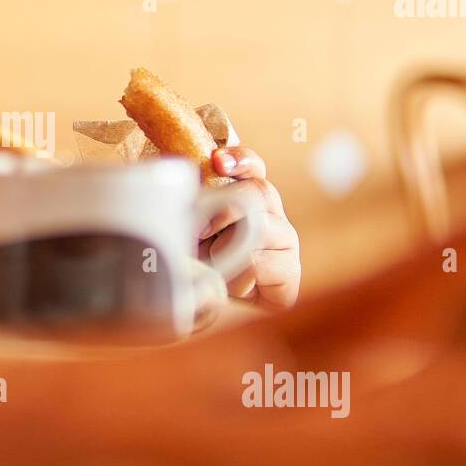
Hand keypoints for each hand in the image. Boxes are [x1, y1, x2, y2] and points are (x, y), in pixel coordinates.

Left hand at [198, 146, 300, 309]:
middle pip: (260, 191)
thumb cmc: (196, 261)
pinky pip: (261, 262)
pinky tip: (232, 284)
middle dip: (225, 209)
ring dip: (227, 248)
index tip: (217, 161)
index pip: (253, 166)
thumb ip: (190, 204)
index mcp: (248, 196)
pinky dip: (237, 275)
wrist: (210, 305)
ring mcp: (286, 240)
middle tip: (200, 230)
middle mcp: (272, 212)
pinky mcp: (291, 270)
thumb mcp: (187, 229)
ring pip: (262, 227)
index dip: (240, 160)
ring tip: (215, 263)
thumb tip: (175, 178)